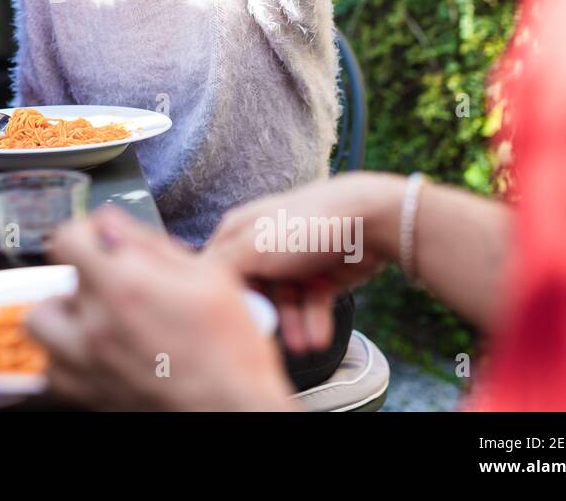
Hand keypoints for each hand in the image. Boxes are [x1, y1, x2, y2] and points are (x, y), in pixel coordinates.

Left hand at [26, 207, 295, 409]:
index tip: (100, 242)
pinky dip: (67, 357)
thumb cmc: (231, 351)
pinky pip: (52, 369)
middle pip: (53, 284)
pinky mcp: (86, 395)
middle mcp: (96, 325)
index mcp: (124, 286)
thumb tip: (109, 224)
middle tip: (110, 286)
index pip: (65, 239)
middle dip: (79, 279)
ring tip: (97, 319)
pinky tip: (98, 353)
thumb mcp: (207, 276)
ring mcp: (86, 364)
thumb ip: (149, 243)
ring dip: (64, 317)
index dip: (84, 234)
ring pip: (42, 326)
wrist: (234, 411)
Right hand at [205, 172, 406, 354]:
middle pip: (253, 292)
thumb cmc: (303, 226)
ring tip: (306, 346)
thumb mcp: (251, 246)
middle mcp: (263, 247)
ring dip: (294, 327)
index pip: (217, 271)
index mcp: (238, 232)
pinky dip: (314, 323)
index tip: (229, 324)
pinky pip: (311, 305)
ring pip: (285, 304)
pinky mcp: (320, 276)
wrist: (366, 220)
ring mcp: (292, 262)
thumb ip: (219, 267)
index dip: (224, 297)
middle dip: (265, 319)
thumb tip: (199, 286)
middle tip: (270, 345)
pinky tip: (318, 338)